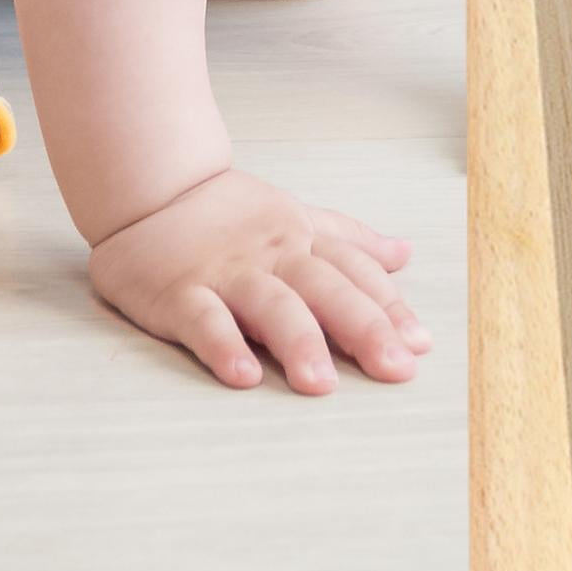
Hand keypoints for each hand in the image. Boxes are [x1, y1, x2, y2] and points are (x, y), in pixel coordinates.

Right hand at [89, 169, 428, 393]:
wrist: (152, 185)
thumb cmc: (231, 213)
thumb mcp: (298, 218)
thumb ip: (350, 240)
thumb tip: (404, 253)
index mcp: (304, 241)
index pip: (357, 274)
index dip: (391, 308)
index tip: (420, 344)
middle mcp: (274, 257)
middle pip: (328, 291)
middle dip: (366, 329)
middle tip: (396, 369)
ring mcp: (226, 273)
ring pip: (271, 306)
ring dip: (299, 343)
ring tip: (322, 385)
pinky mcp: (177, 292)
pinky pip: (203, 319)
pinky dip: (222, 346)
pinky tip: (242, 376)